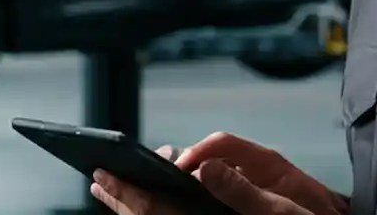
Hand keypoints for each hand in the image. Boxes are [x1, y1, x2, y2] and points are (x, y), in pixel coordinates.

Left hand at [89, 158, 312, 213]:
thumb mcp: (279, 210)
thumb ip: (241, 190)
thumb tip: (205, 166)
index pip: (156, 212)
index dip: (126, 193)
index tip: (104, 176)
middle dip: (121, 201)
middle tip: (98, 181)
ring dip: (136, 209)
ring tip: (117, 191)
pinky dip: (157, 214)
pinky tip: (156, 203)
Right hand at [173, 133, 345, 214]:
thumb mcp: (278, 208)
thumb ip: (244, 190)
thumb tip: (207, 169)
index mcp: (266, 162)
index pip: (222, 143)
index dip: (196, 154)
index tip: (176, 172)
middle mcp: (259, 168)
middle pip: (216, 155)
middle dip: (191, 165)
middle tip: (170, 182)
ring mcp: (258, 182)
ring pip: (218, 172)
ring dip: (197, 180)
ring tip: (179, 191)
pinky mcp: (257, 197)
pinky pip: (227, 187)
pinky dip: (209, 192)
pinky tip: (199, 201)